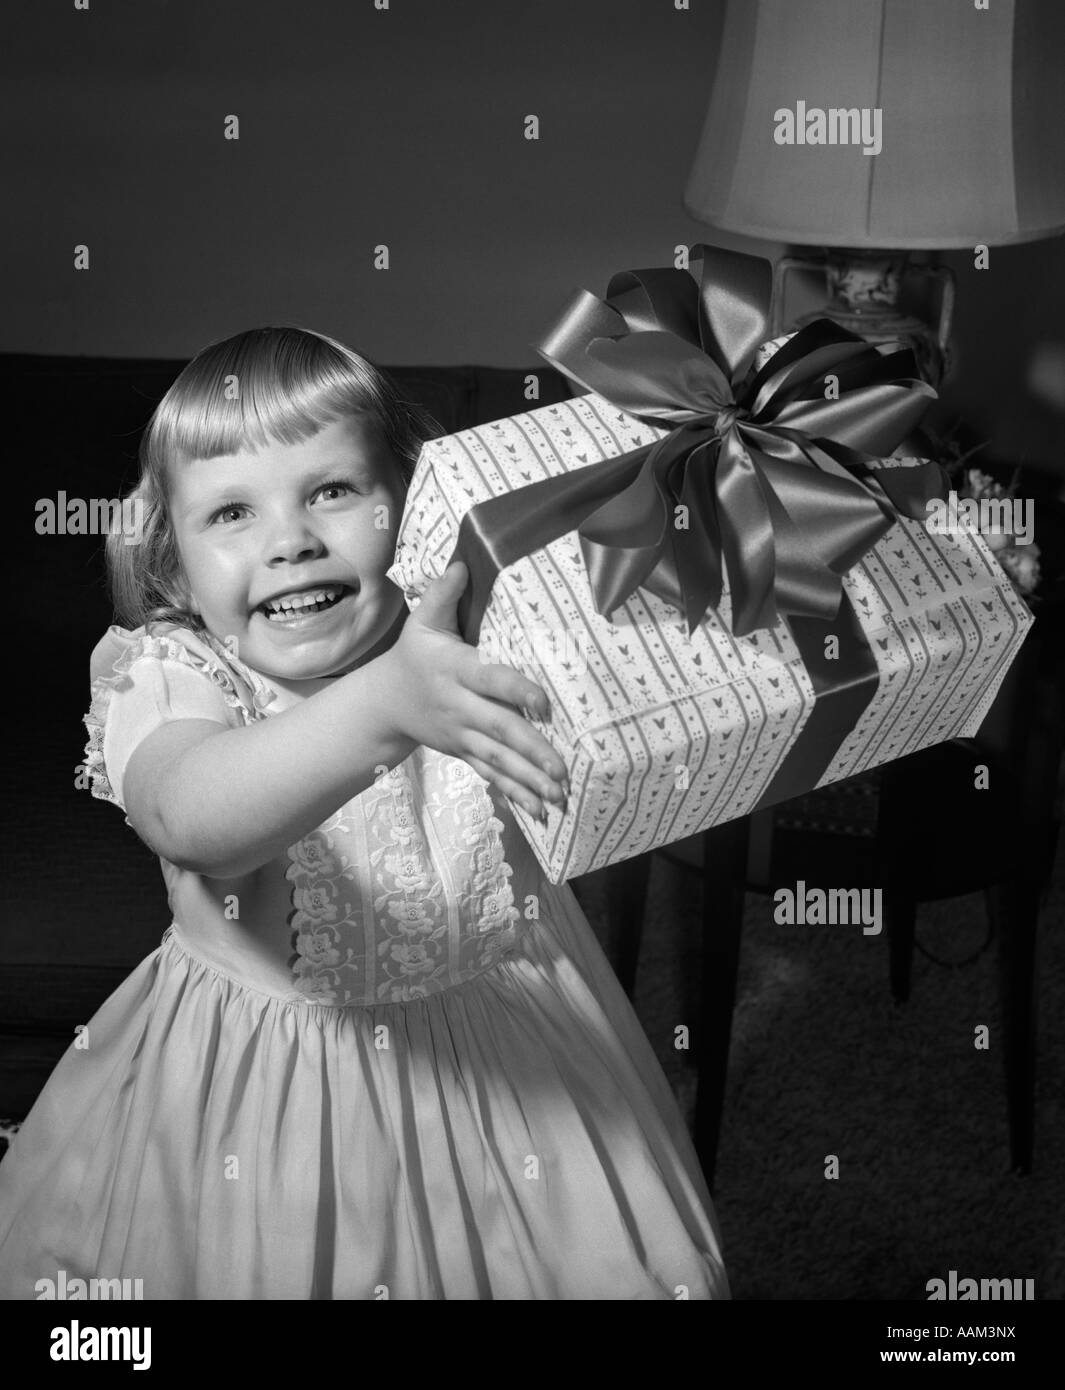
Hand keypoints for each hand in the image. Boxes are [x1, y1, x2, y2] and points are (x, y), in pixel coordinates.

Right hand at [382, 562, 567, 818]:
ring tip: (560, 795)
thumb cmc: (413, 654)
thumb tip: (464, 561)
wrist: (384, 702)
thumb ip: (445, 593)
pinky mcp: (465, 752)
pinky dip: (516, 794)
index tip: (544, 705)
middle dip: (531, 750)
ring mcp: (462, 734)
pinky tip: (541, 812)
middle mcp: (459, 706)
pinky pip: (492, 775)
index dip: (517, 692)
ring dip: (529, 779)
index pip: (490, 681)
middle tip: (561, 768)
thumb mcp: (422, 621)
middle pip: (499, 729)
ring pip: (498, 759)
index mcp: (455, 670)